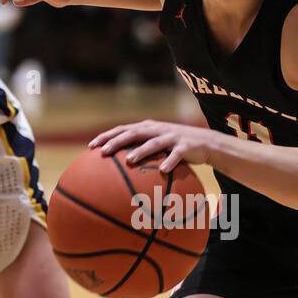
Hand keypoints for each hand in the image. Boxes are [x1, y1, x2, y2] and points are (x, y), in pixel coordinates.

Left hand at [90, 119, 212, 173]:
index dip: (107, 136)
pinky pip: (176, 155)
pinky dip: (170, 162)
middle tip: (102, 152)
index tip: (91, 146)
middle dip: (116, 142)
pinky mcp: (185, 146)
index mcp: (147, 128)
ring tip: (130, 160)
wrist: (205, 143)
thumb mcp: (156, 145)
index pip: (122, 129)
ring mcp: (171, 137)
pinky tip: (163, 170)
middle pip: (133, 133)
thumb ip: (139, 150)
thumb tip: (117, 168)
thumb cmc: (175, 147)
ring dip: (141, 151)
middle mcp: (157, 130)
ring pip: (153, 143)